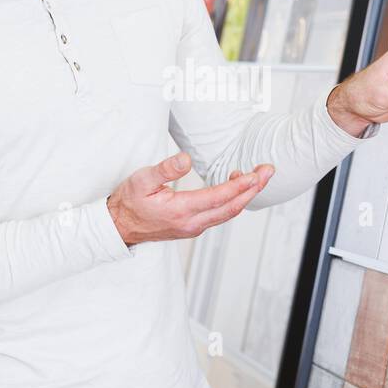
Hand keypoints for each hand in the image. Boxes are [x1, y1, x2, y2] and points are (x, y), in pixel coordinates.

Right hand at [106, 152, 274, 245]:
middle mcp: (192, 223)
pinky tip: (236, 186)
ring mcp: (194, 228)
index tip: (256, 174)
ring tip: (257, 176)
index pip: (219, 197)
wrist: (119, 226)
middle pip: (232, 208)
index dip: (240, 185)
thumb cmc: (128, 202)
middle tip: (268, 171)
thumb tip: (185, 159)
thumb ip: (164, 170)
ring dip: (245, 195)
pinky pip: (220, 214)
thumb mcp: (141, 180)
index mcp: (180, 211)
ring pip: (228, 213)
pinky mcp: (193, 227)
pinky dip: (233, 200)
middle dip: (253, 189)